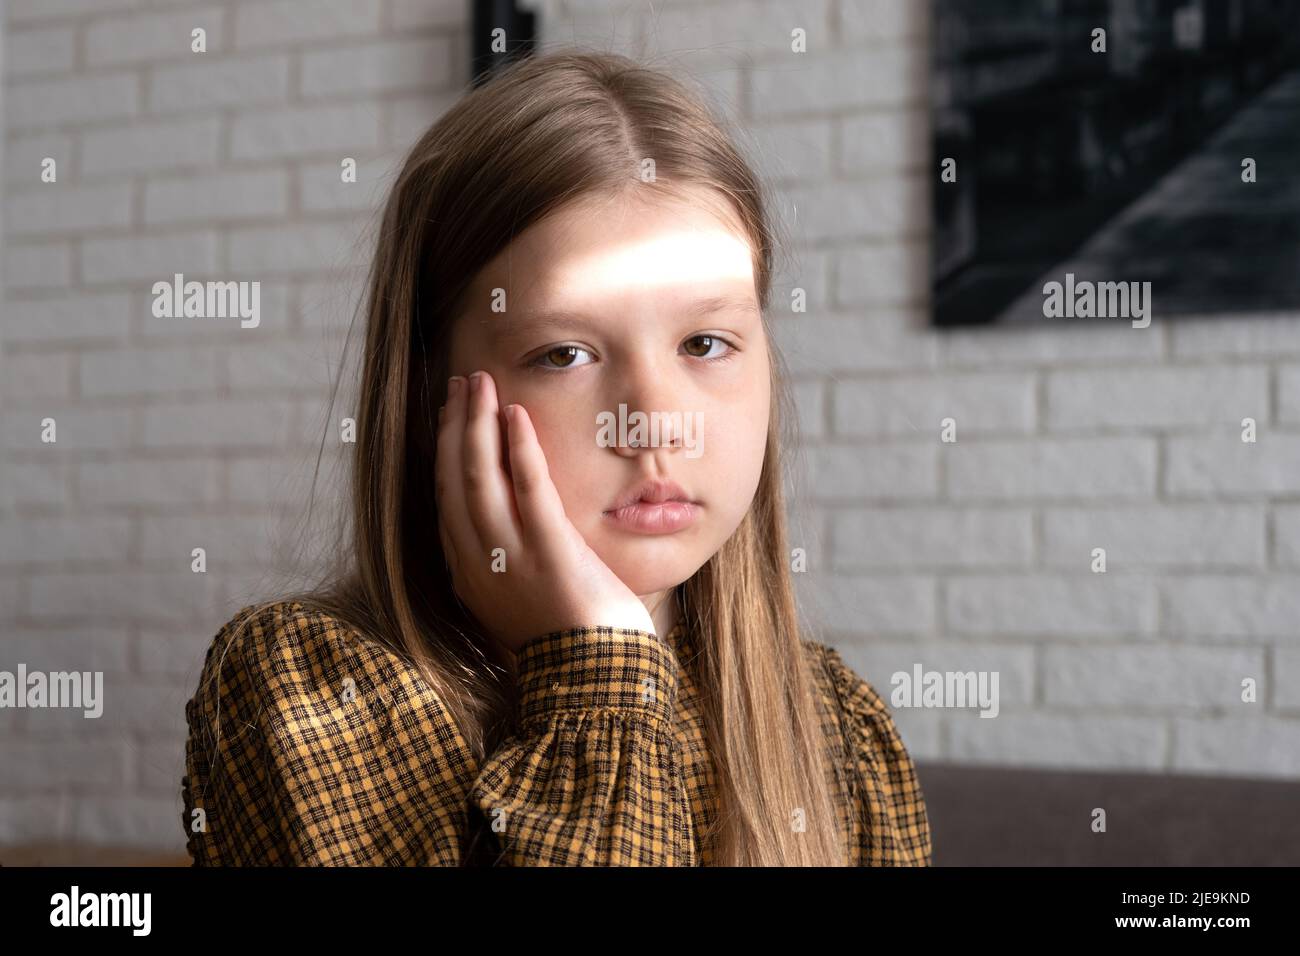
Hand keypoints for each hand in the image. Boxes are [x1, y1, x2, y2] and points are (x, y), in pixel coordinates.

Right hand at [435, 369, 656, 653]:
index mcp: (469, 575)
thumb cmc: (569, 644)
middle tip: (461, 384)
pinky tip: (516, 413)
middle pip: (453, 480)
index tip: (452, 414)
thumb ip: (506, 567)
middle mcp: (479, 564)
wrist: (596, 681)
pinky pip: (528, 489)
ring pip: (479, 477)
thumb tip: (505, 532)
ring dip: (476, 424)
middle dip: (454, 426)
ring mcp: (511, 559)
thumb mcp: (522, 603)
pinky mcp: (551, 554)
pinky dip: (518, 447)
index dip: (445, 451)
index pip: (446, 499)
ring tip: (480, 383)